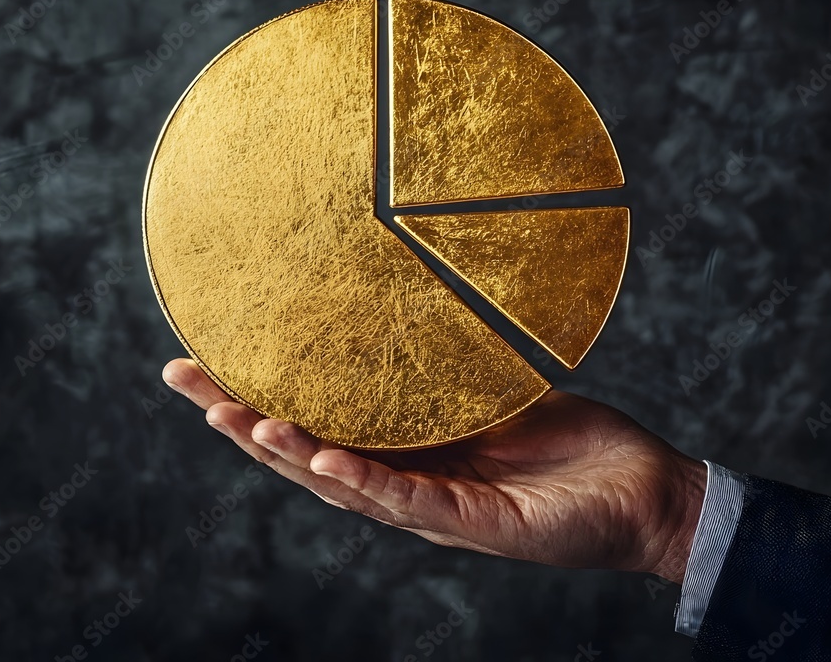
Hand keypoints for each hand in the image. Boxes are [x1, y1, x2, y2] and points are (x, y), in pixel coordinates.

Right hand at [163, 358, 705, 581]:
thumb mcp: (499, 395)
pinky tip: (324, 458)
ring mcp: (437, 509)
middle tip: (185, 380)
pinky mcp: (475, 522)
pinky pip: (409, 501)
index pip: (321, 423)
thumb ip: (451, 370)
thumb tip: (414, 308)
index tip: (207, 358)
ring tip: (236, 419)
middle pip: (309, 456)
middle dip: (242, 421)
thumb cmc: (576, 445)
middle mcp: (409, 484)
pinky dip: (362, 480)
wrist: (645, 491)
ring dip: (287, 453)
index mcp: (411, 451)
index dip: (260, 396)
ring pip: (342, 485)